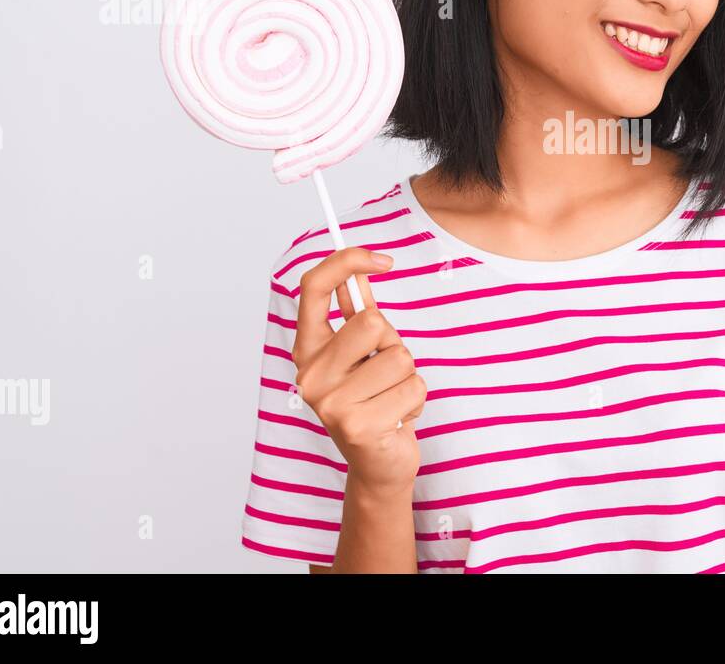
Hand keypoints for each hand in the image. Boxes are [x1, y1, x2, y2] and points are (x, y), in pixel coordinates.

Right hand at [291, 247, 425, 497]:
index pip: (312, 288)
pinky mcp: (358, 426)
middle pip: (372, 322)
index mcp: (307, 350)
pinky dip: (416, 401)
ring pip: (400, 357)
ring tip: (391, 398)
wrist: (378, 465)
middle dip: (393, 345)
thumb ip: (358, 313)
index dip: (346, 262)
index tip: (382, 260)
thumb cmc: (373, 401)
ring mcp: (330, 403)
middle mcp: (310, 375)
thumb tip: (358, 269)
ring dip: (409, 377)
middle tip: (385, 374)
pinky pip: (414, 387)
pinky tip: (397, 418)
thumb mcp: (362, 355)